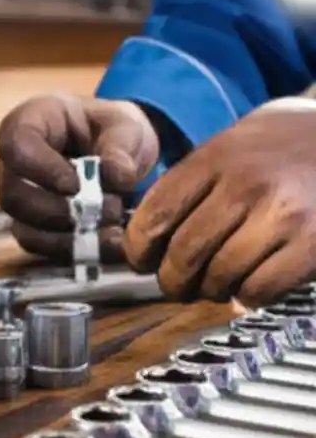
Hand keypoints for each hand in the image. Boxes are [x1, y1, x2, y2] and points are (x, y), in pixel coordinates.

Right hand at [0, 93, 158, 262]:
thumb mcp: (124, 125)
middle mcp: (13, 165)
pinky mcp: (33, 227)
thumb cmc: (110, 129)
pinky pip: (42, 247)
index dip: (41, 169)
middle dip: (60, 211)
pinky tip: (107, 244)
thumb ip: (121, 145)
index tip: (76, 184)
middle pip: (13, 196)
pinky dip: (75, 250)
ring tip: (112, 230)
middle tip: (108, 209)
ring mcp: (19, 199)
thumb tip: (117, 177)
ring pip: (25, 228)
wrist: (114, 152)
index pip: (15, 146)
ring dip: (69, 236)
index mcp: (29, 124)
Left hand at [125, 100, 315, 305]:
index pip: (155, 215)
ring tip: (216, 285)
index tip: (143, 261)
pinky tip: (250, 285)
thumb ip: (195, 181)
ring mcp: (282, 215)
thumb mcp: (234, 142)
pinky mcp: (313, 244)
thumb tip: (150, 229)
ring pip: (219, 275)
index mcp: (216, 158)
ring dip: (211, 290)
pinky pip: (260, 288)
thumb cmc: (287, 144)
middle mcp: (246, 185)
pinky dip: (248, 296)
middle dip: (172, 280)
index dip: (140, 249)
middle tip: (177, 286)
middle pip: (184, 253)